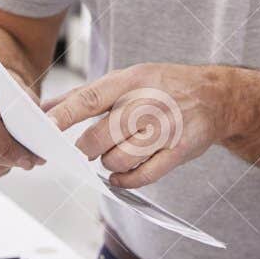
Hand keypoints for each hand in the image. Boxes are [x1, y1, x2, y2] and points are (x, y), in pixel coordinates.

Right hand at [0, 75, 43, 181]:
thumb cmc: (6, 97)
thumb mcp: (23, 97)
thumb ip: (33, 113)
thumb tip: (50, 131)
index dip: (9, 148)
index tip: (28, 159)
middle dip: (10, 160)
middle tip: (31, 163)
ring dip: (3, 168)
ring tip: (18, 160)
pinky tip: (3, 165)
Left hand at [44, 63, 232, 188]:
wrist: (215, 97)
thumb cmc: (164, 87)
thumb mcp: (127, 78)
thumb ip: (85, 95)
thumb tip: (44, 108)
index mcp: (131, 81)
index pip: (89, 99)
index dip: (64, 115)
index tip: (44, 127)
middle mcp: (147, 104)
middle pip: (99, 137)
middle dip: (85, 149)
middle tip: (87, 149)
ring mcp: (164, 129)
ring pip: (117, 161)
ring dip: (109, 163)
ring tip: (115, 154)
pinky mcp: (177, 152)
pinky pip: (141, 177)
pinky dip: (125, 180)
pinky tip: (122, 175)